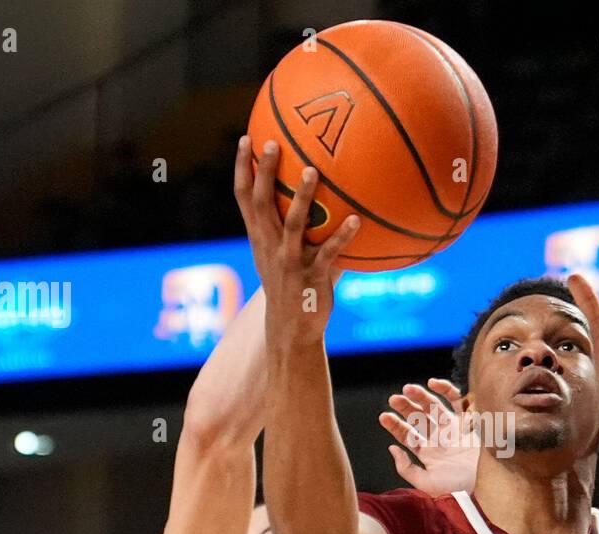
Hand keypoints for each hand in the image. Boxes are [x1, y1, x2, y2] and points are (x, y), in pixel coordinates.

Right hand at [233, 135, 358, 342]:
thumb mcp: (280, 255)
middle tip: (272, 142)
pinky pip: (328, 253)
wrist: (290, 329)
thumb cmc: (291, 285)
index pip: (244, 197)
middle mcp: (269, 246)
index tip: (246, 139)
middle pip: (262, 203)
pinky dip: (341, 236)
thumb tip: (321, 197)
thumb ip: (293, 226)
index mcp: (259, 237)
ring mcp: (289, 261)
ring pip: (293, 224)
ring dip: (303, 197)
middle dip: (265, 172)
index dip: (243, 168)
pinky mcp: (311, 277)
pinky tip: (356, 220)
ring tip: (314, 171)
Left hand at [378, 378, 479, 495]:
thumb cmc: (455, 489)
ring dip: (420, 396)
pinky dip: (446, 390)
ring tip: (407, 389)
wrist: (483, 488)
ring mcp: (452, 429)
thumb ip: (406, 468)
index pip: (407, 435)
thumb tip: (392, 448)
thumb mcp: (425, 483)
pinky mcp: (467, 422)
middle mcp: (438, 438)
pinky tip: (433, 383)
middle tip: (394, 399)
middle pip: (418, 418)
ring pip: (433, 407)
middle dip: (405, 407)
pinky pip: (457, 401)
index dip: (395, 425)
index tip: (384, 416)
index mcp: (427, 453)